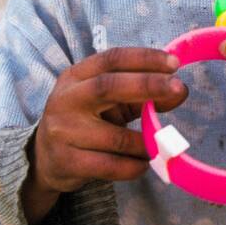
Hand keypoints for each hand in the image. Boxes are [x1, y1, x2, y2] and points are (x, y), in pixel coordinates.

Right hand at [31, 47, 188, 195]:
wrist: (44, 158)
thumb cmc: (86, 121)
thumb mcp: (108, 101)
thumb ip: (141, 94)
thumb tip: (181, 91)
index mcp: (75, 76)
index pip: (111, 59)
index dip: (144, 58)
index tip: (174, 63)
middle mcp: (66, 100)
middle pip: (108, 87)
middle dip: (147, 85)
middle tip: (179, 88)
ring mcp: (64, 132)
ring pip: (116, 138)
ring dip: (147, 141)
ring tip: (162, 144)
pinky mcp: (68, 162)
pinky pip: (111, 166)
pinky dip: (135, 166)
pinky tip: (144, 163)